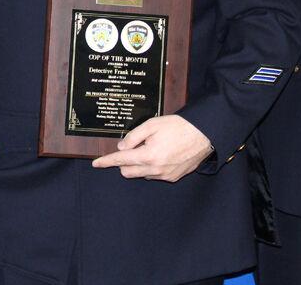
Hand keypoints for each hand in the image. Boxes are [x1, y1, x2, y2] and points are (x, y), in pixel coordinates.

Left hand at [91, 115, 211, 181]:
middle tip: (132, 147)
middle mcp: (155, 169)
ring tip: (151, 148)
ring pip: (141, 174)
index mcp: (148, 155)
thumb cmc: (179, 127)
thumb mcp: (152, 124)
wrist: (204, 134)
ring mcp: (165, 175)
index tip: (96, 163)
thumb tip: (121, 147)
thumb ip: (134, 136)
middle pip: (128, 172)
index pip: (120, 160)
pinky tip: (161, 154)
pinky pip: (155, 175)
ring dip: (139, 164)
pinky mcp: (173, 177)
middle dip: (124, 162)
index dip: (106, 161)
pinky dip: (152, 167)